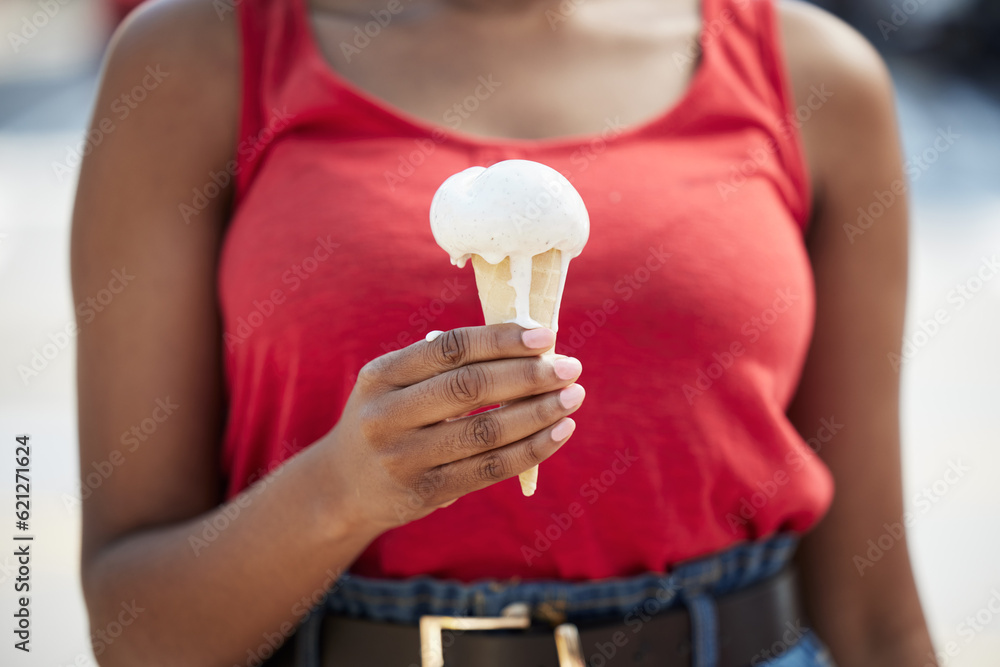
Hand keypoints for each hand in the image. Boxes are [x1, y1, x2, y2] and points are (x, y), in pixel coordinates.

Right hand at [320, 324, 584, 534]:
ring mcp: (403, 458)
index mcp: (381, 375)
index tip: (545, 336)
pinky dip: (529, 450)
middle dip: (527, 376)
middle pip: (468, 389)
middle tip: (571, 368)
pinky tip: (558, 432)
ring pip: (483, 432)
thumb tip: (528, 346)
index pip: (449, 349)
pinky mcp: (424, 493)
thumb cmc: (388, 419)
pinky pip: (488, 469)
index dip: (500, 340)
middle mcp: (386, 415)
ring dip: (536, 414)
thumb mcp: (394, 384)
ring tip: (572, 398)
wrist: (341, 487)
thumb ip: (444, 365)